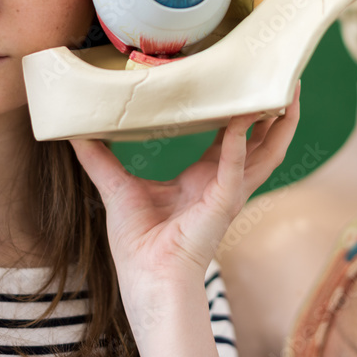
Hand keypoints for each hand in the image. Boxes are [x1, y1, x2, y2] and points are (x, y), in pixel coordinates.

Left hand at [69, 84, 299, 356]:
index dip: (241, 112)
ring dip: (279, 123)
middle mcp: (225, 183)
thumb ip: (98, 159)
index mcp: (206, 179)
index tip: (242, 82)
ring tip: (284, 92)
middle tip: (284, 79)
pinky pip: (236, 169)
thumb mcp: (115, 188)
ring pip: (268, 153)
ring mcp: (230, 193)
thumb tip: (72, 133)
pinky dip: (238, 144)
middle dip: (278, 113)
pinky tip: (237, 121)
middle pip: (265, 143)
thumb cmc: (138, 243)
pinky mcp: (224, 204)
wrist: (146, 278)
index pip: (233, 138)